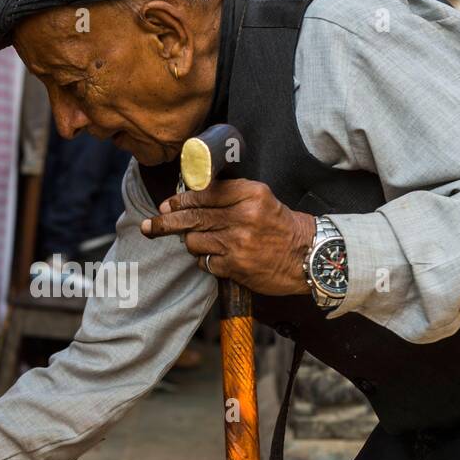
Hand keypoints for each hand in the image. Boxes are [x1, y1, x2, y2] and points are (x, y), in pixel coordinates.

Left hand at [141, 179, 314, 295]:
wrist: (309, 257)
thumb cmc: (282, 227)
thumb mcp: (262, 199)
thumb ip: (230, 195)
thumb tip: (189, 198)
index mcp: (251, 194)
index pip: (205, 192)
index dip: (181, 199)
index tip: (167, 204)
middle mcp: (244, 216)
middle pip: (193, 216)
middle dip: (166, 221)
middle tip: (151, 225)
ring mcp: (238, 243)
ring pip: (194, 241)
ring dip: (191, 243)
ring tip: (203, 242)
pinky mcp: (236, 266)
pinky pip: (205, 262)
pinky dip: (205, 260)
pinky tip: (217, 257)